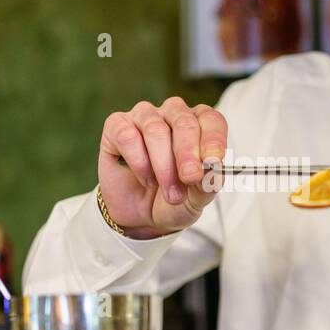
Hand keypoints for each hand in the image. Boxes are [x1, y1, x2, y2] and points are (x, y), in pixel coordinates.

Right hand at [98, 96, 227, 238]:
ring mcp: (144, 117)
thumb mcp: (196, 199)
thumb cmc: (173, 198)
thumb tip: (212, 169)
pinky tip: (145, 178)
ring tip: (169, 191)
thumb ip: (207, 183)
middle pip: (184, 122)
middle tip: (189, 178)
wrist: (140, 215)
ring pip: (155, 129)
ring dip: (163, 165)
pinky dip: (138, 162)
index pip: (211, 120)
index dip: (213, 140)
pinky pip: (127, 136)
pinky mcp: (117, 126)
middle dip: (187, 155)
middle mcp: (173, 114)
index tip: (212, 162)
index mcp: (199, 124)